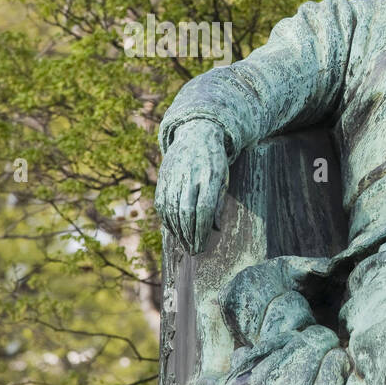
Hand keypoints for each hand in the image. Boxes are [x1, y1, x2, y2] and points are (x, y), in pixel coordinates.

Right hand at [154, 120, 228, 253]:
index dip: (202, 230)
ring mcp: (174, 175)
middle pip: (186, 211)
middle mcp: (189, 176)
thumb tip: (215, 229)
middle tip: (194, 250)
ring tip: (185, 244)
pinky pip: (161, 202)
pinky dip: (166, 219)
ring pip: (171, 209)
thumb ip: (218, 203)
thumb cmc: (215, 162)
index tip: (203, 246)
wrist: (197, 134)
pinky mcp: (163, 176)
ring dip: (177, 231)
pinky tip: (173, 230)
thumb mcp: (223, 179)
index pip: (204, 209)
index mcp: (209, 176)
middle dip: (189, 235)